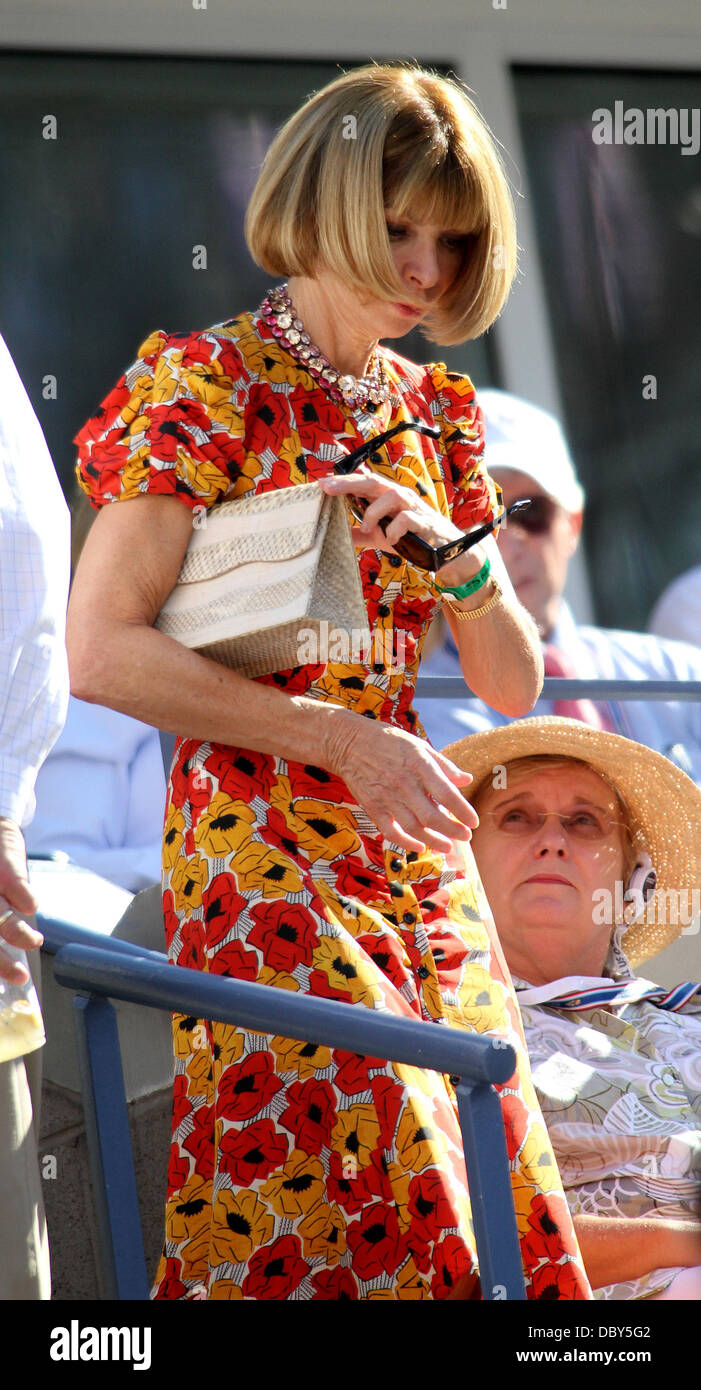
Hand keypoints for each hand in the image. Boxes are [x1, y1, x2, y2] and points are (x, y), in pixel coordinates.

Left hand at [0, 818, 40, 984]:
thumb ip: (0, 918)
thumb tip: (4, 957)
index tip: (6, 981)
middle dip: (1, 962)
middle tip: (19, 976)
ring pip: (1, 916)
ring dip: (20, 934)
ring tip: (34, 942)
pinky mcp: (6, 867)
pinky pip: (17, 887)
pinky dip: (26, 900)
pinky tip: (31, 907)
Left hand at [318, 466, 480, 569]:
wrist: (445, 551)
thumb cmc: (412, 538)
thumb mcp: (381, 535)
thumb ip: (361, 533)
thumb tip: (336, 534)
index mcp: (388, 497)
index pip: (364, 483)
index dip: (343, 482)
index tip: (321, 484)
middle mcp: (400, 497)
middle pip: (374, 481)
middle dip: (350, 483)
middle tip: (328, 488)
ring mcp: (414, 507)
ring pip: (392, 496)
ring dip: (374, 511)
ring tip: (367, 527)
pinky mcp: (425, 522)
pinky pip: (407, 520)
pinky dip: (395, 529)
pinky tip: (391, 540)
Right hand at [323, 712, 478, 853]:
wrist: (349, 743)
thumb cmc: (389, 742)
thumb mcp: (419, 746)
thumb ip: (443, 765)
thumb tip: (467, 779)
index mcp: (419, 764)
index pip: (446, 792)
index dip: (462, 810)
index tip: (474, 821)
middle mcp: (404, 782)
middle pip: (432, 815)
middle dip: (452, 830)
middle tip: (466, 837)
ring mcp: (387, 796)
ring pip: (413, 827)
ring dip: (433, 840)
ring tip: (447, 846)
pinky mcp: (373, 806)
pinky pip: (391, 830)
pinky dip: (406, 842)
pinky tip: (419, 847)